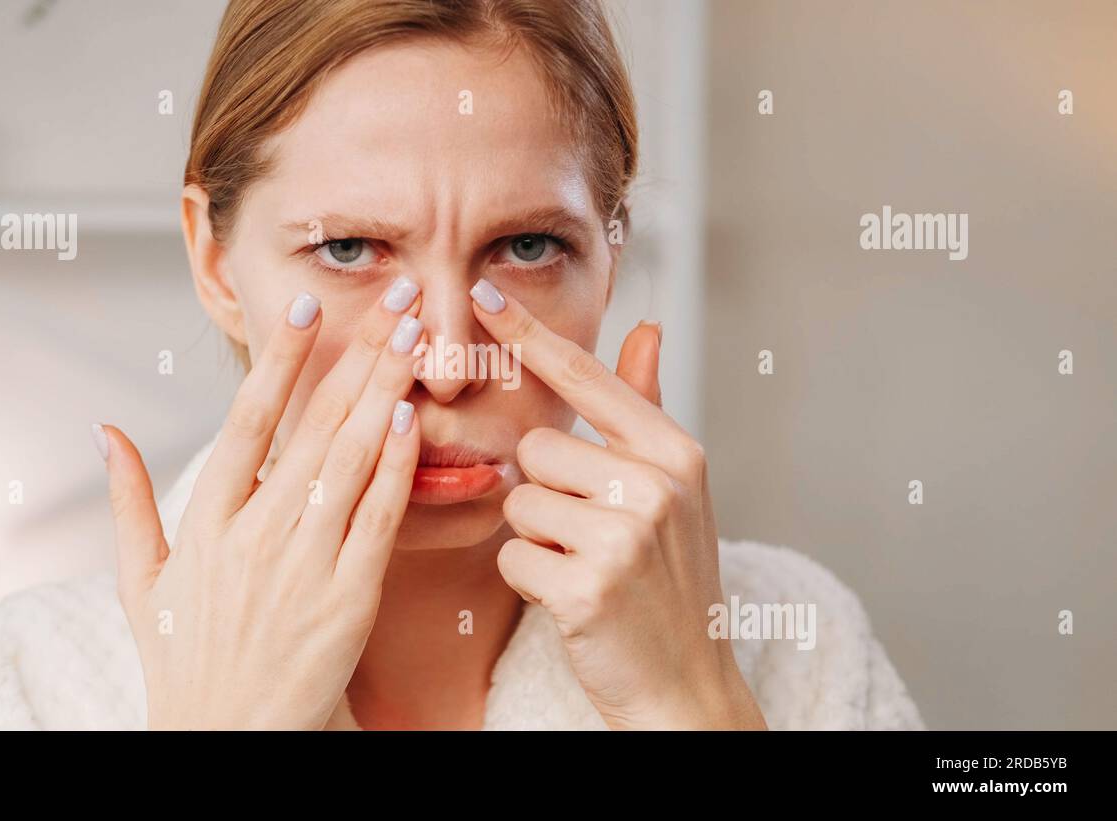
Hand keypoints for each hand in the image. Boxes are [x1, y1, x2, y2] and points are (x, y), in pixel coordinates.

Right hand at [98, 285, 425, 728]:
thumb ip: (127, 500)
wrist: (228, 737)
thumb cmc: (187, 659)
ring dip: (386, 391)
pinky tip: (413, 418)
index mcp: (205, 523)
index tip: (307, 312)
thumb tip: (106, 431)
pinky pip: (378, 518)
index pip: (246, 423)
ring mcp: (304, 564)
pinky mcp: (348, 598)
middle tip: (396, 300)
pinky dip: (397, 465)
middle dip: (360, 355)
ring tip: (416, 338)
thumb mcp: (139, 581)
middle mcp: (254, 534)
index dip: (280, 363)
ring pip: (351, 460)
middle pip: (314, 427)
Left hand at [471, 279, 766, 729]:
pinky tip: (571, 600)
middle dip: (544, 492)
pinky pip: (512, 556)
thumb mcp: (675, 489)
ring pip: (517, 502)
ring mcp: (625, 536)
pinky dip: (529, 581)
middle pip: (536, 449)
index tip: (483, 292)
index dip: (529, 335)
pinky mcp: (588, 587)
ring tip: (583, 566)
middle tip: (588, 536)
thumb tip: (648, 327)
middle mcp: (656, 485)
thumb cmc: (670, 580)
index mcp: (676, 453)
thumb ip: (646, 408)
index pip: (585, 379)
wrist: (687, 683)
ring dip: (535, 538)